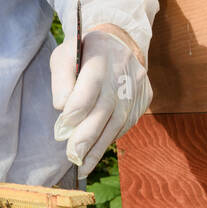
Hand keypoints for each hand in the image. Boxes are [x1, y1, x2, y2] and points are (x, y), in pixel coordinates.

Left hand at [50, 28, 151, 177]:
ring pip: (119, 120)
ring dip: (99, 146)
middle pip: (107, 106)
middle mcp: (124, 70)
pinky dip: (110, 138)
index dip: (79, 104)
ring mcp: (138, 85)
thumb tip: (62, 109)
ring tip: (82, 165)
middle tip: (73, 156)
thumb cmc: (84, 53)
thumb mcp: (64, 55)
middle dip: (89, 134)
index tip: (64, 124)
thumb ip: (61, 80)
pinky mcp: (145, 97)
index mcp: (101, 53)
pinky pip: (127, 122)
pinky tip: (95, 151)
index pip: (92, 82)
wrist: (121, 42)